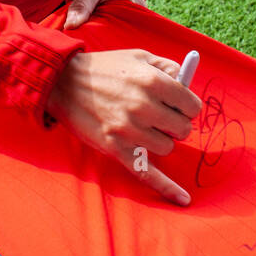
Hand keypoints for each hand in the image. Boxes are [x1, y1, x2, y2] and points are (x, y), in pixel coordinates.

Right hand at [48, 49, 201, 204]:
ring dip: (161, 139)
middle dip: (177, 124)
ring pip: (167, 147)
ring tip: (144, 127)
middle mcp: (143, 106)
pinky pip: (147, 173)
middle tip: (163, 116)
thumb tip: (188, 86)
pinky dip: (166, 187)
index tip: (180, 106)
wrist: (64, 82)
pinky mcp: (116, 149)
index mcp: (153, 81)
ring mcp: (129, 130)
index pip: (191, 106)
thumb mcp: (139, 56)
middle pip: (183, 129)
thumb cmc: (105, 68)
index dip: (188, 107)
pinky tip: (182, 199)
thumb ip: (169, 68)